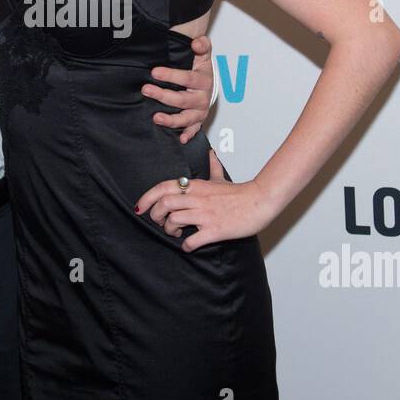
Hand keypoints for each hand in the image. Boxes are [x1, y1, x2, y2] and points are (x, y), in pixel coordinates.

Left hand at [133, 149, 274, 251]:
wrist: (260, 202)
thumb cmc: (241, 194)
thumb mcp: (222, 178)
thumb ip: (212, 167)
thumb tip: (210, 154)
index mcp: (196, 186)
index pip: (163, 187)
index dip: (147, 197)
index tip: (139, 207)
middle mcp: (198, 198)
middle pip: (164, 204)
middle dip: (156, 215)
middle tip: (160, 223)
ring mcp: (206, 214)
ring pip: (174, 221)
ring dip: (170, 230)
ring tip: (177, 233)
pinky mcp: (215, 230)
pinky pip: (192, 240)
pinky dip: (187, 246)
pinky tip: (189, 245)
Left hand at [145, 34, 214, 143]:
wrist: (209, 82)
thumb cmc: (201, 68)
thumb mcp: (202, 53)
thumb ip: (202, 45)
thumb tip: (196, 42)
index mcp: (204, 80)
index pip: (187, 78)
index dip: (171, 75)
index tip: (154, 72)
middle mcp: (203, 98)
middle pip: (182, 100)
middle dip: (163, 96)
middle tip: (146, 89)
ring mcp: (200, 111)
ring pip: (186, 118)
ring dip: (171, 120)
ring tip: (156, 118)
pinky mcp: (198, 120)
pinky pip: (194, 130)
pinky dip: (188, 135)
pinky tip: (181, 139)